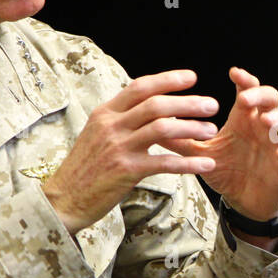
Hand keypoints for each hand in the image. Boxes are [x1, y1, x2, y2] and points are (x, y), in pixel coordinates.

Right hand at [41, 70, 219, 233]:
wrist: (65, 199)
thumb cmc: (86, 167)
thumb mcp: (97, 134)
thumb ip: (122, 119)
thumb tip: (154, 107)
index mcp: (105, 113)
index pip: (140, 87)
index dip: (168, 80)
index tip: (192, 77)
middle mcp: (111, 126)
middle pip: (156, 105)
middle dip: (188, 103)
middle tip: (212, 105)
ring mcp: (118, 148)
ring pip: (163, 129)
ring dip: (192, 128)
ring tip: (211, 131)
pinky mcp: (126, 171)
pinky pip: (165, 163)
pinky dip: (189, 163)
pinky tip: (206, 165)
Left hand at [167, 66, 277, 220]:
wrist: (243, 202)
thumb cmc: (227, 172)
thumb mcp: (201, 155)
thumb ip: (182, 140)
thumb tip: (155, 125)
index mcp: (243, 119)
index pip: (248, 91)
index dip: (245, 80)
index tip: (234, 73)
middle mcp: (263, 125)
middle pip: (271, 97)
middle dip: (261, 95)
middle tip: (246, 100)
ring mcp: (277, 142)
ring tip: (266, 124)